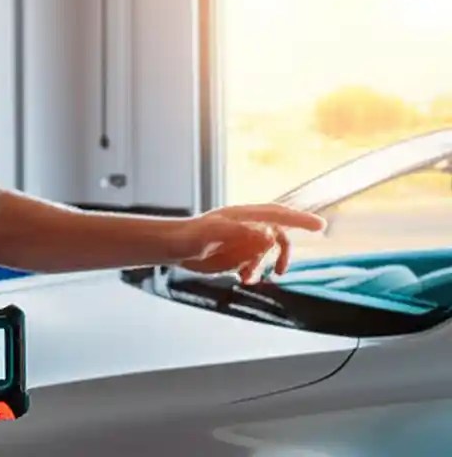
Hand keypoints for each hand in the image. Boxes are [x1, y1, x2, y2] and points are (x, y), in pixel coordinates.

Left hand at [176, 203, 326, 283]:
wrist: (172, 248)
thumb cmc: (188, 236)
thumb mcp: (211, 233)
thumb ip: (238, 232)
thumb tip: (267, 234)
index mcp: (243, 216)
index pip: (278, 214)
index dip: (300, 219)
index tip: (320, 226)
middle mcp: (247, 226)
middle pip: (278, 235)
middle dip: (283, 252)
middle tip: (280, 271)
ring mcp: (243, 240)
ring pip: (267, 253)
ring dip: (262, 266)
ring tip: (246, 277)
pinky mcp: (237, 254)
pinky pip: (256, 264)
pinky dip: (254, 273)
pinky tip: (242, 279)